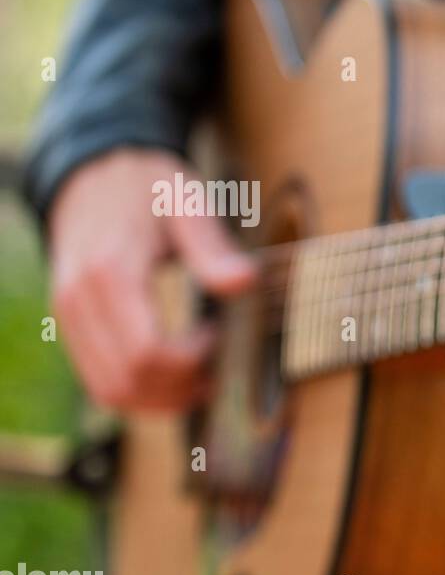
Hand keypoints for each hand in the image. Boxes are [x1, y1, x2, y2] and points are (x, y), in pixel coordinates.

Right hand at [48, 149, 256, 410]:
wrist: (94, 176)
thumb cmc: (148, 188)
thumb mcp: (187, 203)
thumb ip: (213, 246)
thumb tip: (246, 283)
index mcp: (110, 272)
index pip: (147, 351)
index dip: (192, 360)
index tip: (219, 334)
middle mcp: (78, 301)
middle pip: (130, 380)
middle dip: (182, 386)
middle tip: (219, 364)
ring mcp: (69, 318)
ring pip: (111, 392)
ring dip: (162, 399)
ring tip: (202, 376)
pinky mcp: (72, 329)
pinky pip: (100, 383)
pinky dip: (140, 393)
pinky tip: (176, 375)